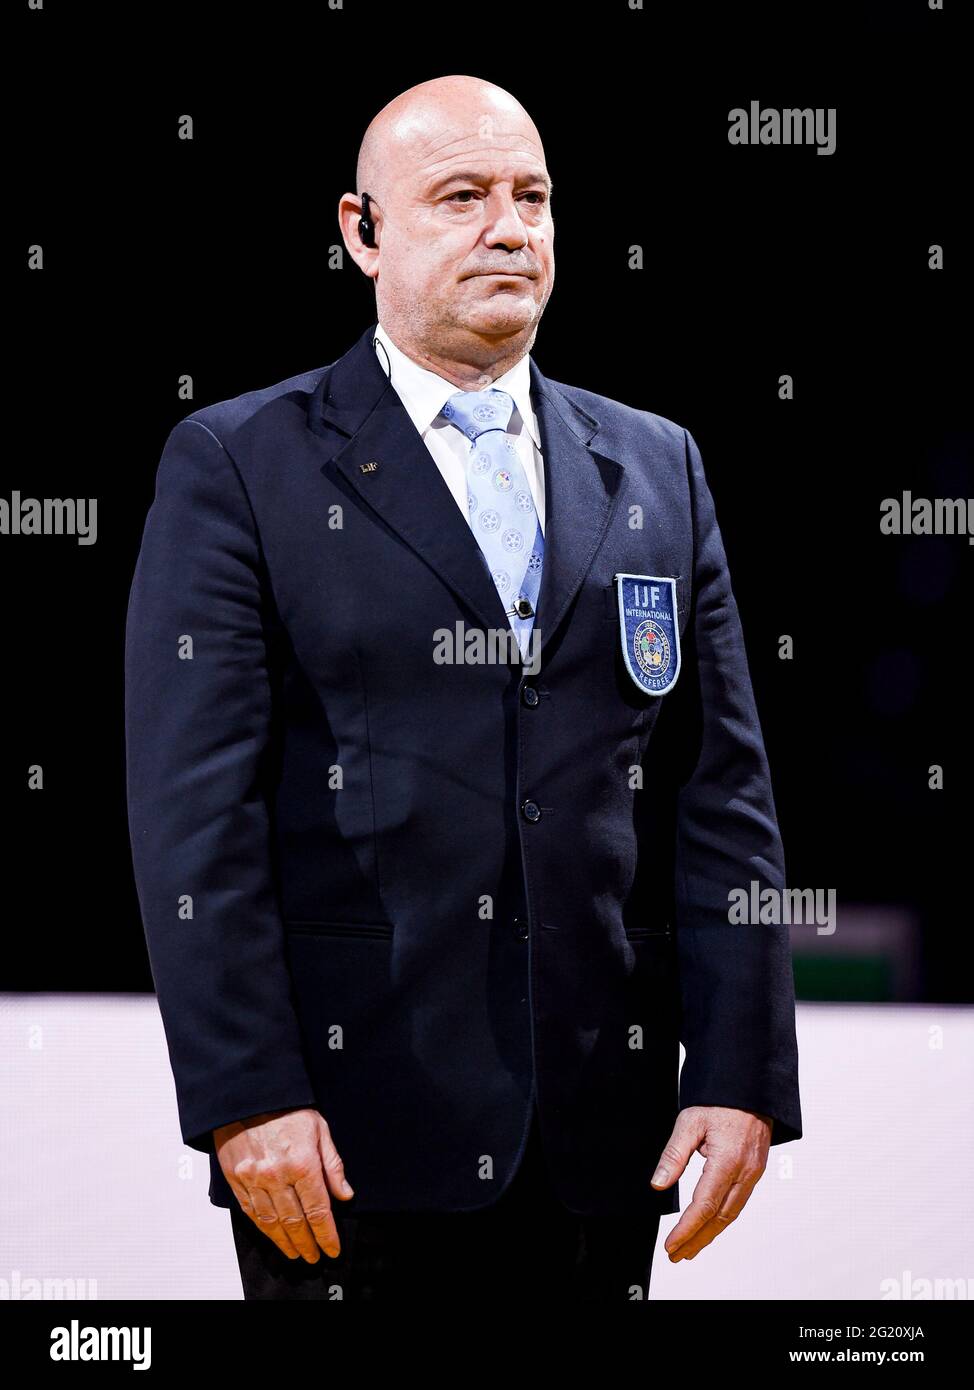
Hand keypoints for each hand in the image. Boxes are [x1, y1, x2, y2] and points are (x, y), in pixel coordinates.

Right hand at [213, 1107, 354, 1261]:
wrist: (249, 1094)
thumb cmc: (286, 1108)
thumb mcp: (319, 1129)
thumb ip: (332, 1165)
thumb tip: (344, 1194)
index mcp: (301, 1162)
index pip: (317, 1210)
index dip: (326, 1234)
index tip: (332, 1248)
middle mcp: (276, 1175)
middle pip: (294, 1221)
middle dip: (307, 1243)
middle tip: (314, 1256)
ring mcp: (253, 1178)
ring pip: (271, 1222)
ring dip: (285, 1242)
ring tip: (295, 1252)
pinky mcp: (235, 1178)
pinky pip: (250, 1211)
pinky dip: (263, 1228)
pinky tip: (272, 1235)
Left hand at [650, 1105, 772, 1261]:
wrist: (750, 1086)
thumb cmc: (720, 1099)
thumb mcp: (689, 1121)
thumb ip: (674, 1155)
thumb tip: (658, 1185)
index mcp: (728, 1160)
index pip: (705, 1206)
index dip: (687, 1229)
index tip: (672, 1244)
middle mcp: (745, 1172)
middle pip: (720, 1217)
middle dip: (697, 1239)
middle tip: (677, 1254)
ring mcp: (753, 1172)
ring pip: (731, 1213)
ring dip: (710, 1233)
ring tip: (690, 1247)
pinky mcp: (755, 1170)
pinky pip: (739, 1201)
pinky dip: (722, 1218)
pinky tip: (710, 1225)